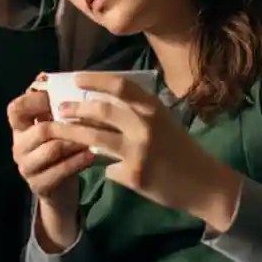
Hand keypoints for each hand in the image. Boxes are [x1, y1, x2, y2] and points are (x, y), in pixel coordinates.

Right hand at [8, 88, 93, 204]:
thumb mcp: (55, 126)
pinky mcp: (38, 186)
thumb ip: (51, 105)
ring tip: (94, 137)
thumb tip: (46, 74)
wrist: (60, 191)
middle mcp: (18, 146)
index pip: (15, 109)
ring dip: (75, 142)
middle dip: (67, 124)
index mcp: (19, 128)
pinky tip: (92, 156)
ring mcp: (26, 167)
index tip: (58, 97)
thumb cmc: (61, 151)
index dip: (35, 100)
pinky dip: (77, 161)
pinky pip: (59, 171)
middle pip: (40, 129)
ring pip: (51, 149)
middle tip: (89, 118)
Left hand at [53, 73, 241, 230]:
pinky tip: (108, 169)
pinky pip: (108, 168)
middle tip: (61, 108)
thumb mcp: (163, 122)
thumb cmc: (180, 149)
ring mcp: (139, 150)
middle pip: (101, 110)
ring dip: (72, 133)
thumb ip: (136, 113)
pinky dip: (105, 168)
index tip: (76, 78)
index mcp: (154, 108)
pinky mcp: (135, 174)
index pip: (120, 85)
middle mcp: (146, 125)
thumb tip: (98, 106)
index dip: (95, 79)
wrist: (204, 184)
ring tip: (57, 131)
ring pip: (95, 138)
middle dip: (76, 108)